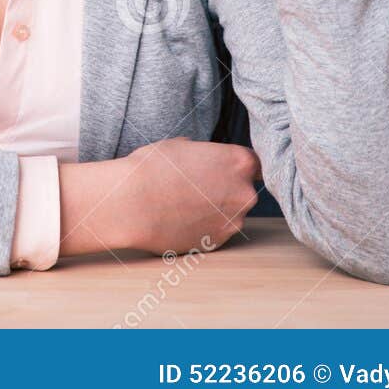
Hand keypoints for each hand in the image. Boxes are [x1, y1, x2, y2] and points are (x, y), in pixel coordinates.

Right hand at [116, 136, 261, 257]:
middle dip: (227, 187)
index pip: (254, 163)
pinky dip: (205, 226)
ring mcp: (233, 222)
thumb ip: (204, 152)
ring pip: (231, 212)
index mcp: (239, 162)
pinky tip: (183, 217)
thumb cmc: (154, 168)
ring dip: (216, 209)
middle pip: (244, 189)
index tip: (223, 167)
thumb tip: (202, 156)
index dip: (236, 165)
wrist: (133, 204)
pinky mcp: (218, 243)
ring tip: (186, 202)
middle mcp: (244, 194)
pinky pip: (217, 231)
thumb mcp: (181, 144)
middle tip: (199, 184)